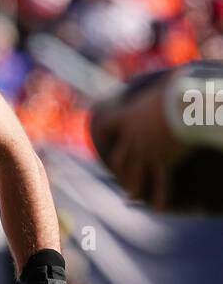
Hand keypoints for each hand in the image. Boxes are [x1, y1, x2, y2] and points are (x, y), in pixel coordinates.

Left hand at [91, 76, 187, 210]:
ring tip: (132, 196)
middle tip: (119, 175)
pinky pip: (160, 184)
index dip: (104, 133)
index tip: (101, 138)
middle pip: (120, 157)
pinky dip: (159, 197)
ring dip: (133, 186)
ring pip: (135, 175)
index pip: (108, 126)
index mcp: (128, 118)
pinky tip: (158, 207)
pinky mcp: (162, 163)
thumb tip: (170, 77)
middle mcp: (133, 139)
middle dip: (120, 168)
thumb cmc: (176, 90)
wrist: (182, 106)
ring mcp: (146, 153)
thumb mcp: (165, 85)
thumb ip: (161, 87)